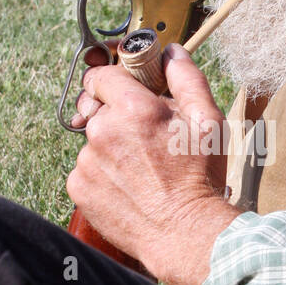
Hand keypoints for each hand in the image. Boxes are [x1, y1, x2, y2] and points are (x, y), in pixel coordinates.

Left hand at [66, 44, 240, 284]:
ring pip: (93, 142)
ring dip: (110, 148)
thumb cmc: (200, 178)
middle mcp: (101, 131)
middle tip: (145, 140)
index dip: (114, 82)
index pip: (102, 76)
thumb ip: (186, 78)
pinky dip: (102, 175)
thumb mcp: (207, 121)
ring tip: (141, 171)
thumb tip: (171, 50)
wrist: (184, 234)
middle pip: (98, 110)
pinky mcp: (78, 187)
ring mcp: (86, 161)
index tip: (127, 93)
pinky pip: (86, 170)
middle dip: (118, 118)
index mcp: (132, 108)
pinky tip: (128, 187)